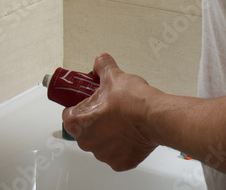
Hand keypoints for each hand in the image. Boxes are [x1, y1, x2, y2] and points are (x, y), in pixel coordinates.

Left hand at [61, 54, 158, 171]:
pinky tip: (130, 135)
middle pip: (85, 130)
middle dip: (95, 121)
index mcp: (78, 122)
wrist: (156, 117)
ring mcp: (104, 155)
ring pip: (101, 143)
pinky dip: (122, 147)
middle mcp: (87, 142)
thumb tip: (100, 61)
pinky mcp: (120, 163)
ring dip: (108, 135)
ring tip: (121, 122)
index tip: (89, 104)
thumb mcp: (113, 75)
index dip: (79, 107)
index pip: (69, 114)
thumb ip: (102, 66)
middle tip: (108, 111)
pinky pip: (117, 154)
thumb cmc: (132, 101)